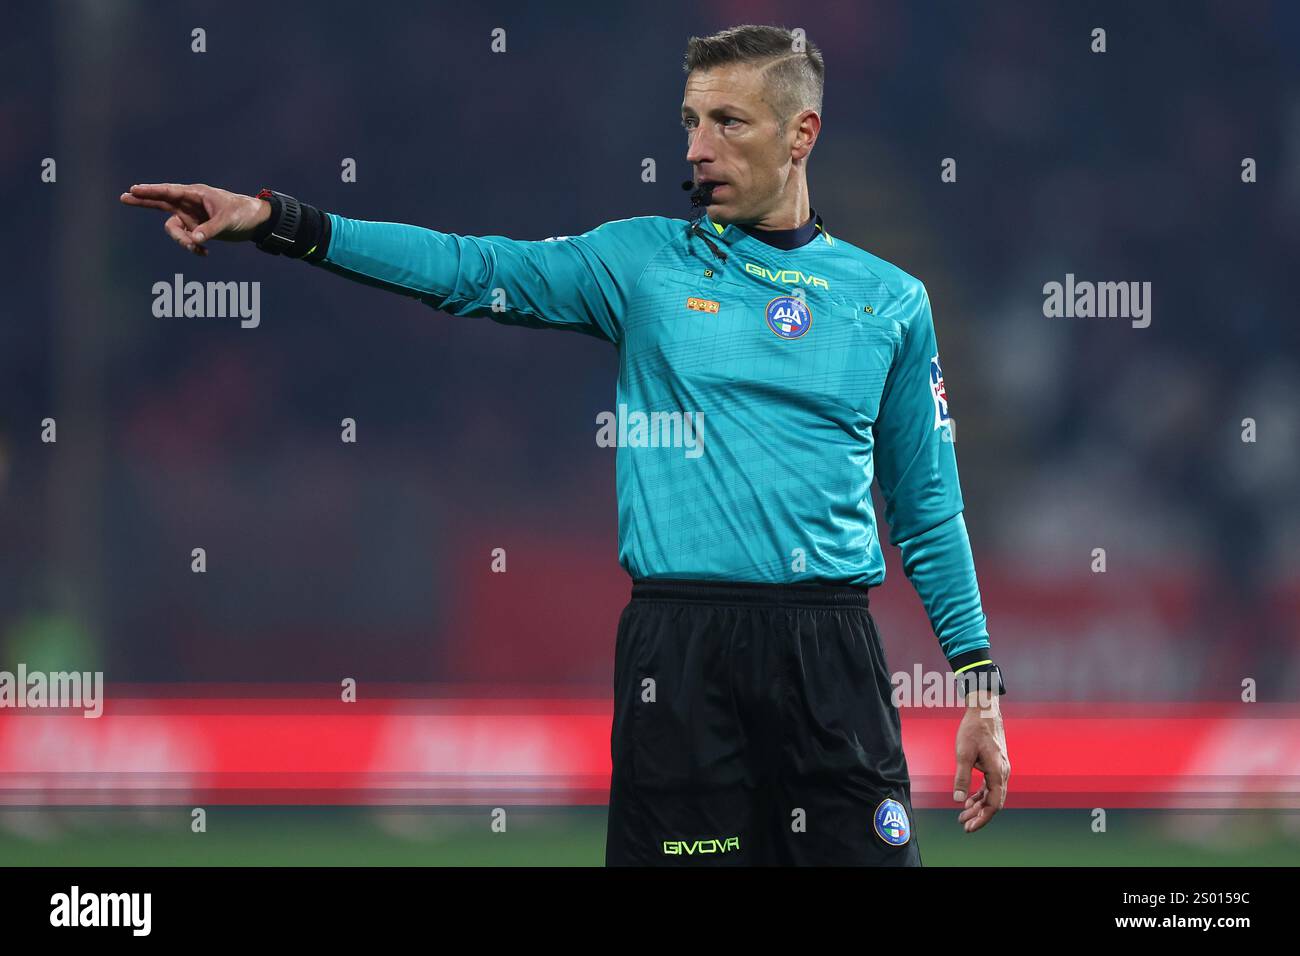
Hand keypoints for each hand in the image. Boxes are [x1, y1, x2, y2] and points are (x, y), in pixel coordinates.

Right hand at [119, 183, 270, 256]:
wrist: (255, 222)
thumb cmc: (242, 213)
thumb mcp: (227, 221)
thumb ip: (209, 230)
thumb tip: (194, 241)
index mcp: (196, 194)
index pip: (169, 191)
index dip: (151, 191)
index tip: (135, 189)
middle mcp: (190, 204)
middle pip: (160, 201)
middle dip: (144, 200)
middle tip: (123, 197)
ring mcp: (192, 216)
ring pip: (173, 228)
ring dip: (180, 240)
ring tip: (196, 249)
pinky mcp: (197, 228)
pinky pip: (186, 239)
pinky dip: (192, 247)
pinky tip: (204, 254)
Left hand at [952, 692, 1009, 832]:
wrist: (984, 710)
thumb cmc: (974, 729)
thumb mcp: (963, 753)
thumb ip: (961, 778)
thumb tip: (958, 800)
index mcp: (998, 772)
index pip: (993, 804)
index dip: (982, 818)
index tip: (968, 827)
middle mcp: (1003, 773)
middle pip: (994, 802)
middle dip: (979, 815)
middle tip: (963, 824)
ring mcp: (1001, 769)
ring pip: (992, 794)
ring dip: (978, 805)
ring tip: (963, 815)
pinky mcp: (996, 764)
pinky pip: (990, 785)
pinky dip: (980, 794)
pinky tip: (969, 799)